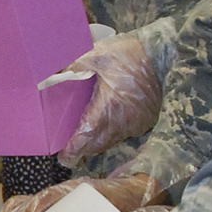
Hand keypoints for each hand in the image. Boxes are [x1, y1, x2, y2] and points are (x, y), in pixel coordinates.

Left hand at [60, 34, 162, 165]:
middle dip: (83, 150)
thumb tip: (49, 71)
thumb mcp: (97, 53)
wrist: (162, 54)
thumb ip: (73, 63)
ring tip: (85, 141)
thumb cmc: (129, 54)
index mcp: (108, 106)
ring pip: (111, 141)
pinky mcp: (145, 120)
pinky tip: (106, 127)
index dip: (74, 149)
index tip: (64, 158)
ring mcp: (136, 123)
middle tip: (69, 153)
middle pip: (98, 144)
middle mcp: (122, 120)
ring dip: (98, 143)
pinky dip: (113, 134)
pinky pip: (125, 134)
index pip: (87, 135)